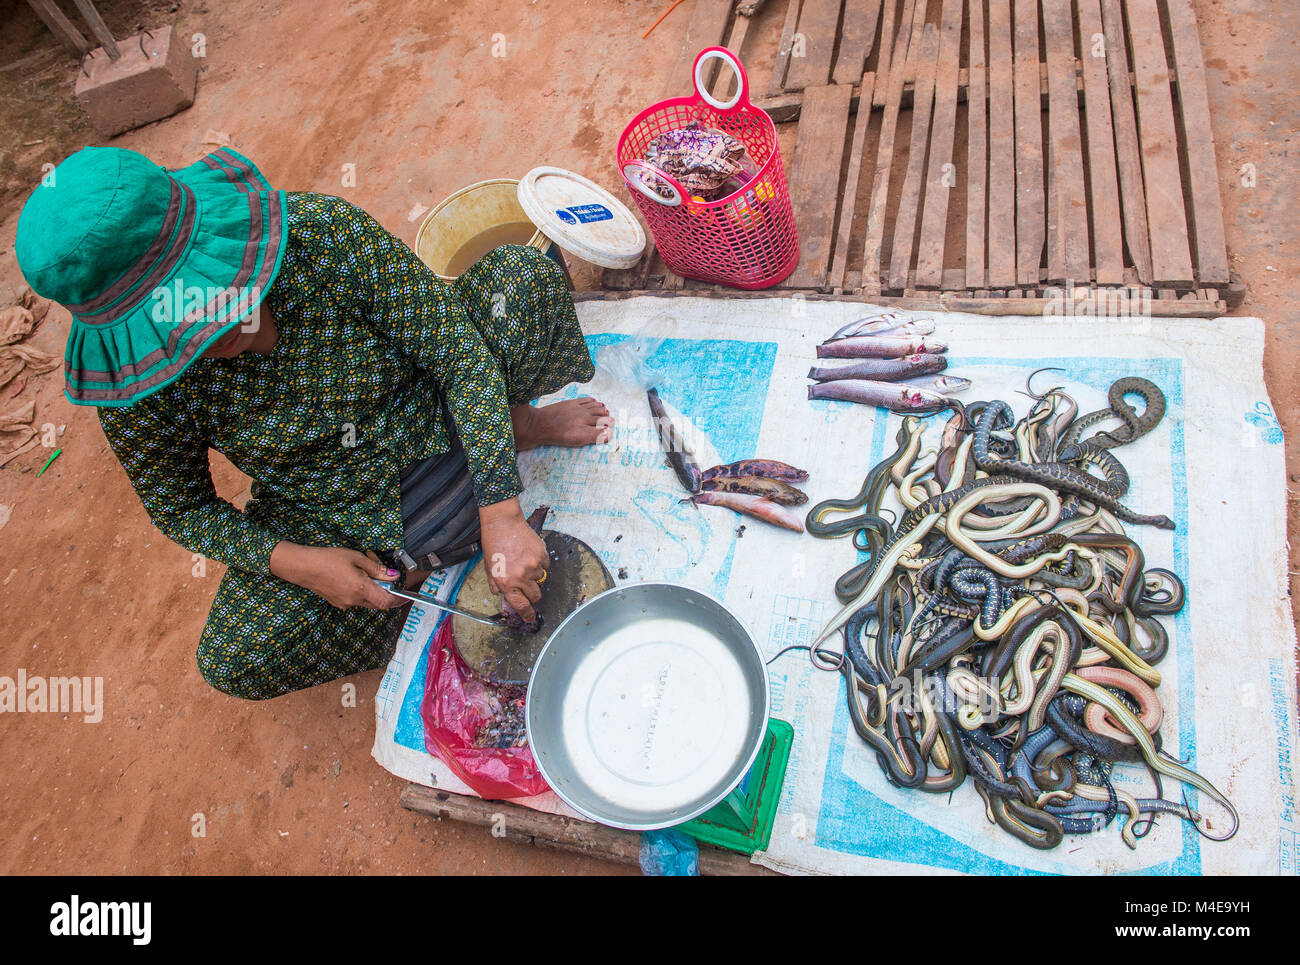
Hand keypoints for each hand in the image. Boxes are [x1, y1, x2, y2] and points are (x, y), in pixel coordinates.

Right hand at [269, 542, 405, 609]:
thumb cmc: (328, 559)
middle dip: (385, 589)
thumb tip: (394, 576)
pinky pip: (356, 599)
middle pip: (378, 602)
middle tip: (383, 572)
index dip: (399, 600)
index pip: (386, 601)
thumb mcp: (357, 558)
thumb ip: (377, 569)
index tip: (407, 596)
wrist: (302, 566)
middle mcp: (353, 600)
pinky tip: (353, 574)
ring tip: (364, 567)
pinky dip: (361, 589)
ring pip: (367, 600)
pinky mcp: (337, 602)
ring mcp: (344, 603)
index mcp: (360, 589)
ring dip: (372, 588)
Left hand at [478, 498, 548, 623]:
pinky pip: (545, 566)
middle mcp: (521, 577)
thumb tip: (501, 594)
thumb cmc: (493, 543)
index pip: (521, 605)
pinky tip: (529, 554)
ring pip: (540, 579)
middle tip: (526, 586)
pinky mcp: (542, 555)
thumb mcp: (489, 567)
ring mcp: (533, 566)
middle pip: (535, 596)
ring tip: (523, 562)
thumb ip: (496, 584)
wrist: (503, 523)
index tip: (530, 618)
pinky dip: (540, 563)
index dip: (527, 614)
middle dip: (532, 595)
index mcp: (506, 582)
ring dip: (534, 575)